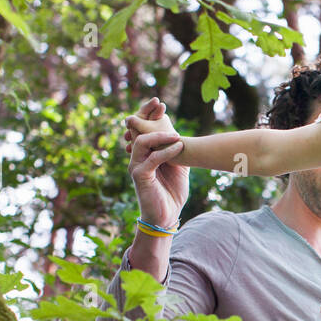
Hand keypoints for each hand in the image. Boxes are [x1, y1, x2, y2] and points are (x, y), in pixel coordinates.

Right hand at [125, 97, 185, 228]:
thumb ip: (177, 152)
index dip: (148, 114)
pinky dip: (166, 151)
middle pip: (135, 129)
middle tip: (159, 103)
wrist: (166, 217)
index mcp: (144, 154)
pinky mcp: (140, 176)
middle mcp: (137, 157)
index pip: (141, 129)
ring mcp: (136, 166)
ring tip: (177, 134)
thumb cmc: (171, 193)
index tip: (160, 104)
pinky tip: (179, 147)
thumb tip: (184, 137)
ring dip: (159, 135)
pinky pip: (151, 159)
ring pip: (141, 142)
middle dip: (146, 114)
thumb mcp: (178, 168)